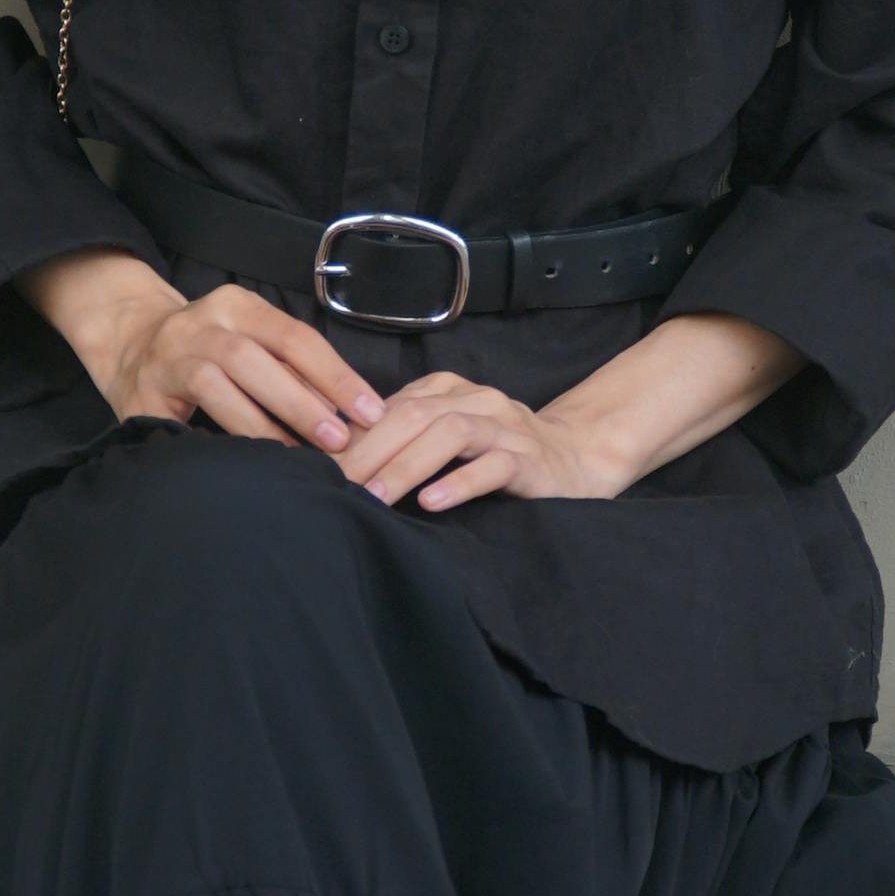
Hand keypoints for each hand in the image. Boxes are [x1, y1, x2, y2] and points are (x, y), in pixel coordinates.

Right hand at [17, 247, 388, 455]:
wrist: (129, 348)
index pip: (297, 337)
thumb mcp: (250, 348)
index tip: (370, 411)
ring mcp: (173, 351)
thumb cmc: (208, 356)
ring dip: (266, 421)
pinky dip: (225, 432)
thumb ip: (290, 371)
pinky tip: (251, 457)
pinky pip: (191, 409)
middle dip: (305, 400)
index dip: (337, 375)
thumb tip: (349, 412)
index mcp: (239, 306)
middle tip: (340, 439)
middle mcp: (205, 320)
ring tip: (300, 455)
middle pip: (261, 356)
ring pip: (224, 378)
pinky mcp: (147, 386)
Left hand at [333, 369, 629, 512]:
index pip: (390, 406)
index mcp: (448, 392)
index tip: (317, 467)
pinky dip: (459, 483)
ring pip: (451, 434)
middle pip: (414, 415)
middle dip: (370, 450)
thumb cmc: (498, 454)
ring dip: (407, 465)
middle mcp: (476, 401)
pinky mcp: (531, 461)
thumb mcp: (447, 439)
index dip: (352, 436)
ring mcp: (506, 428)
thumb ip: (403, 439)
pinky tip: (431, 503)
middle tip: (336, 485)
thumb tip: (336, 459)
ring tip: (375, 496)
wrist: (576, 459)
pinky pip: (493, 466)